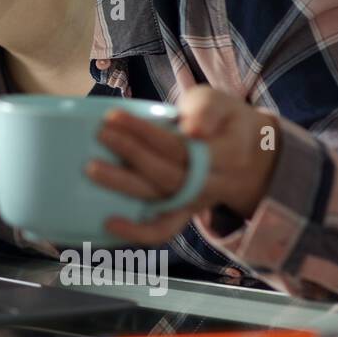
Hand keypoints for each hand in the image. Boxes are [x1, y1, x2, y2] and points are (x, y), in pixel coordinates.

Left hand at [84, 85, 280, 244]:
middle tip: (101, 133)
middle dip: (130, 153)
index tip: (114, 116)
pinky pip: (162, 230)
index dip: (146, 133)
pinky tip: (107, 223)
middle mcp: (212, 183)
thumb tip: (193, 130)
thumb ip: (207, 111)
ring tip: (91, 168)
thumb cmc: (222, 122)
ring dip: (123, 185)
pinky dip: (136, 232)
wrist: (246, 155)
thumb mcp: (220, 104)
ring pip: (160, 199)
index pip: (182, 146)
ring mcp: (195, 201)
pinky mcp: (182, 213)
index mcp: (228, 154)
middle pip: (168, 175)